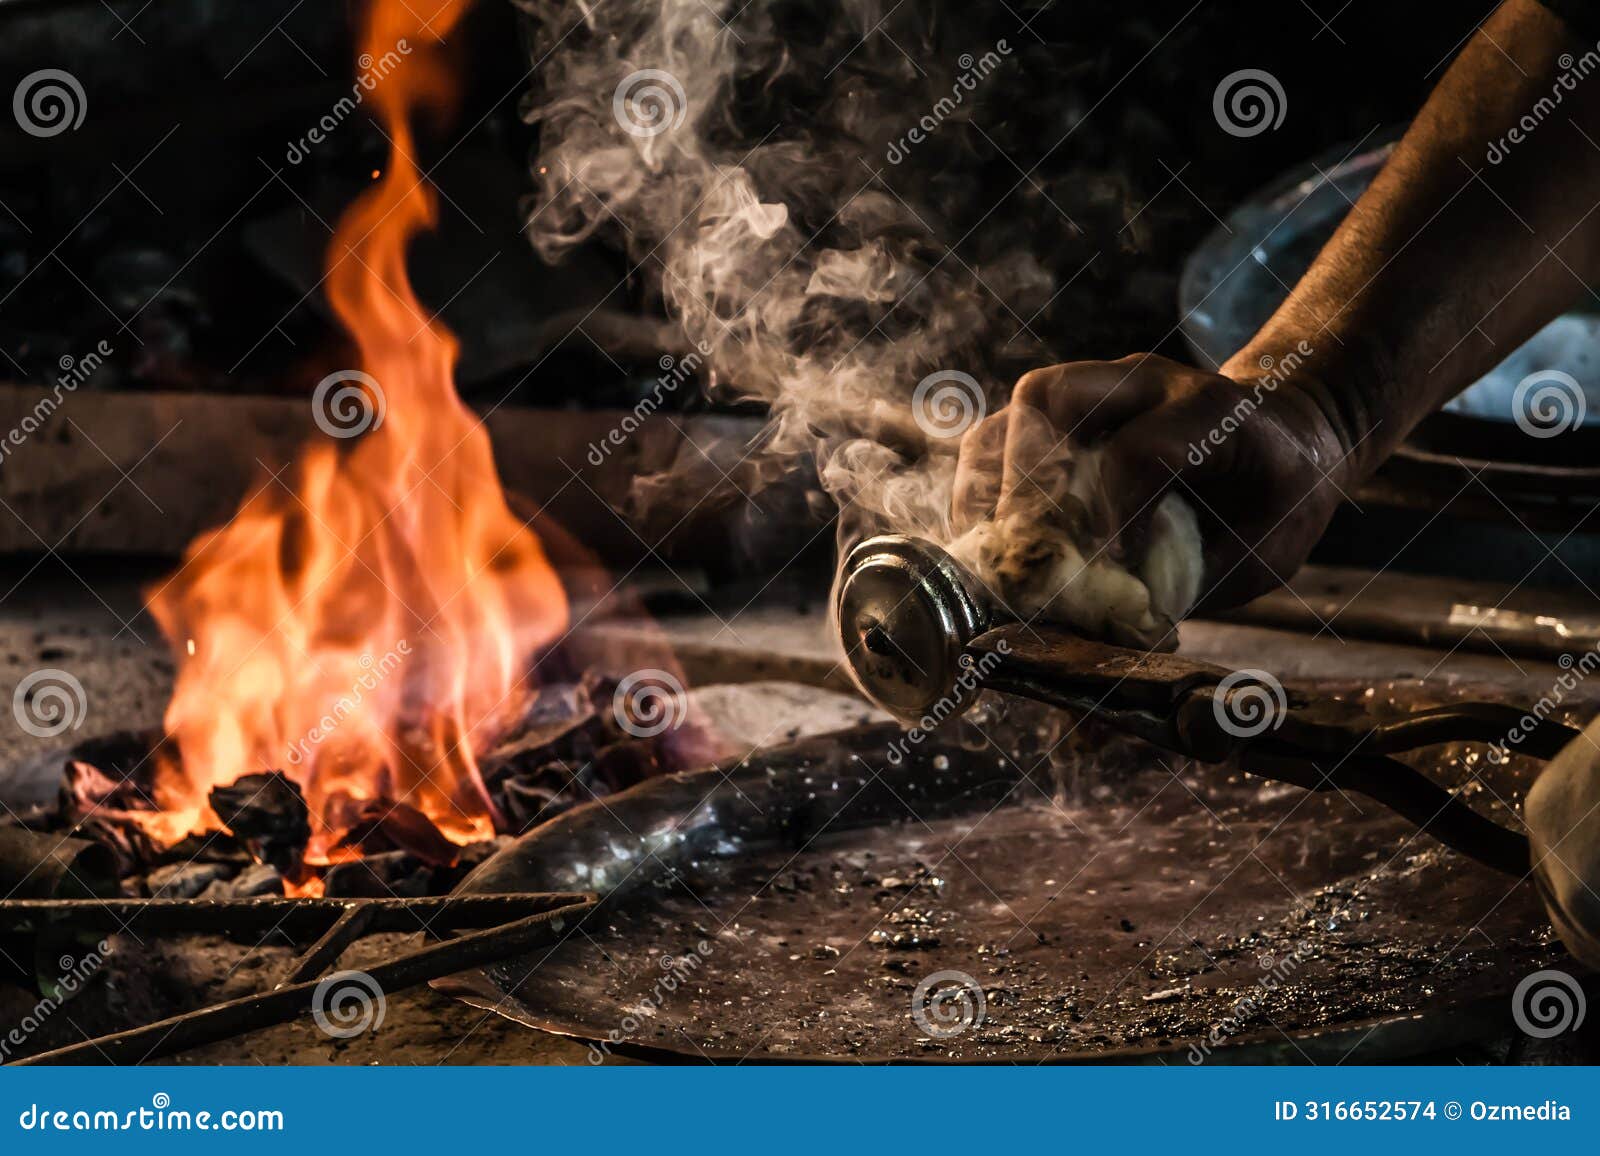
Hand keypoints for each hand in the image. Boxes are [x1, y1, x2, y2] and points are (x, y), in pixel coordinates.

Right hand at [952, 352, 1350, 611]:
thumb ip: (1191, 583)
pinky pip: (1013, 423)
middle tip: (1024, 553)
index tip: (1105, 569)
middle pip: (1050, 400)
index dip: (1111, 515)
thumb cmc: (1277, 502)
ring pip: (1023, 405)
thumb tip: (1111, 627)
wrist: (1290, 436)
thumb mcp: (1262, 553)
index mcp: (1213, 414)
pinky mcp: (1079, 403)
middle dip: (1024, 483)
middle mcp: (1150, 381)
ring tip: (989, 543)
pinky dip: (988, 476)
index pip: (1139, 452)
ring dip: (991, 476)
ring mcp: (1108, 383)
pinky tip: (989, 530)